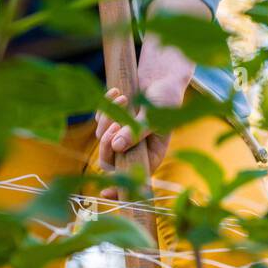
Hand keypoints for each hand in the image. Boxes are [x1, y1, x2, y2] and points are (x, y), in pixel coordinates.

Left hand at [95, 0, 209, 196]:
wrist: (163, 74)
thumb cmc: (167, 97)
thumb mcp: (155, 115)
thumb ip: (137, 132)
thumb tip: (117, 147)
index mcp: (150, 156)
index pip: (132, 179)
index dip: (120, 188)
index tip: (107, 193)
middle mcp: (135, 149)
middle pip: (110, 160)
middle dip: (107, 142)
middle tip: (114, 123)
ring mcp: (123, 136)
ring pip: (103, 138)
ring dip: (108, 118)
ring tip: (122, 97)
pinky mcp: (114, 121)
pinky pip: (100, 121)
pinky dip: (104, 107)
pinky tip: (116, 92)